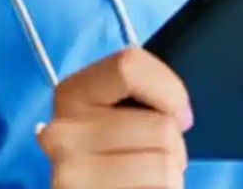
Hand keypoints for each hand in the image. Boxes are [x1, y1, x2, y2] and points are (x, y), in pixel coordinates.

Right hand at [36, 47, 192, 188]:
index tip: (178, 114)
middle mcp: (62, 131)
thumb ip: (137, 98)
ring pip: (165, 164)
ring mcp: (71, 171)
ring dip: (171, 176)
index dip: (170, 90)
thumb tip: (180, 113)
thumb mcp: (115, 117)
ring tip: (148, 179)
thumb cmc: (113, 158)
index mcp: (71, 95)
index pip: (130, 65)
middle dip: (175, 146)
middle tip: (156, 159)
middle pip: (162, 125)